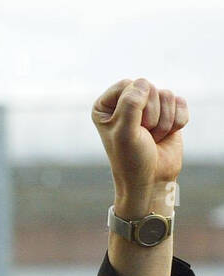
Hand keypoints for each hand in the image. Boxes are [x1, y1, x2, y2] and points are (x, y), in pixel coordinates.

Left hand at [91, 78, 187, 213]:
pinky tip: (165, 136)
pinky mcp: (168, 112)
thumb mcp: (125, 133)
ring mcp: (148, 106)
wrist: (151, 179)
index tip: (129, 127)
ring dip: (163, 122)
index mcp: (105, 105)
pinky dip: (176, 122)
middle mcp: (125, 102)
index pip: (128, 84)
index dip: (135, 105)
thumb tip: (143, 83)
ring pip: (167, 95)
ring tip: (152, 137)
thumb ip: (130, 105)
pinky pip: (181, 103)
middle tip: (142, 135)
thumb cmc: (131, 159)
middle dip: (151, 115)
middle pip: (149, 88)